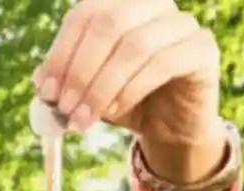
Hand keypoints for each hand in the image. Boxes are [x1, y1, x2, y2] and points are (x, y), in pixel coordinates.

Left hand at [35, 0, 219, 145]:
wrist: (166, 126)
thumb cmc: (121, 99)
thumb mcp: (84, 89)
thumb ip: (64, 79)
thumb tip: (41, 80)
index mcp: (120, 4)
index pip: (85, 14)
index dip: (61, 52)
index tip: (45, 90)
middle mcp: (153, 4)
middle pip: (109, 23)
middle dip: (80, 70)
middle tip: (63, 107)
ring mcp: (182, 22)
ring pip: (134, 45)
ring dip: (101, 87)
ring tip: (83, 117)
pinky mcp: (202, 48)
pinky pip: (162, 63)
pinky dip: (129, 90)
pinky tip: (112, 111)